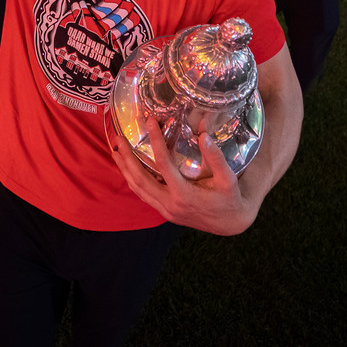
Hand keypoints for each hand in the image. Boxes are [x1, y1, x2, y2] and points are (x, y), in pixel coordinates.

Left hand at [110, 116, 257, 235]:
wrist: (230, 224)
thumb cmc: (230, 198)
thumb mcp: (228, 179)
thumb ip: (216, 157)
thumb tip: (204, 134)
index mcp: (184, 194)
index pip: (163, 163)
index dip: (155, 141)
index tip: (150, 122)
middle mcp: (170, 204)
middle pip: (140, 179)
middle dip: (127, 158)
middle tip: (118, 138)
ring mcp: (165, 210)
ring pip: (138, 189)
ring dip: (125, 169)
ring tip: (115, 151)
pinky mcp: (165, 212)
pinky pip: (143, 195)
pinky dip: (133, 181)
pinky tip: (128, 169)